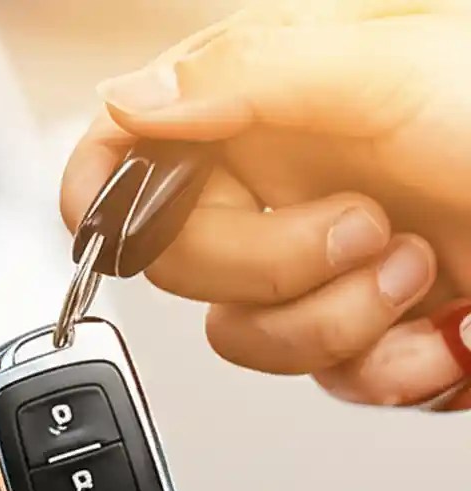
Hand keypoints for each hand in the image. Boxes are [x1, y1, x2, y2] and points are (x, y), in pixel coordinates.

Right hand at [61, 0, 470, 409]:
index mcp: (253, 112)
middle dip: (271, 266)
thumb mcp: (381, 72)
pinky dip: (378, 366)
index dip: (100, 196)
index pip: (125, 156)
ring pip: (241, 337)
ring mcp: (310, 264)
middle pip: (174, 267)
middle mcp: (270, 188)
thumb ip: (240, 78)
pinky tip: (432, 324)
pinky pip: (315, 377)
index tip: (112, 228)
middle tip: (358, 228)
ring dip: (333, 322)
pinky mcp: (355, 327)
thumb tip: (124, 101)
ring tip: (415, 270)